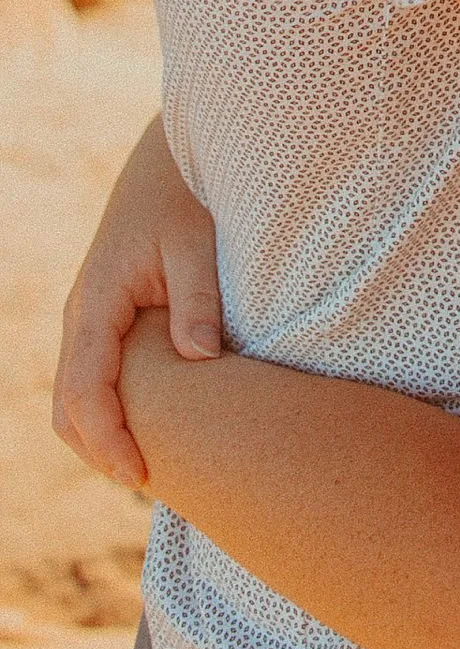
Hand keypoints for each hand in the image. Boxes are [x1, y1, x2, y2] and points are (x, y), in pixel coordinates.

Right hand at [53, 115, 222, 488]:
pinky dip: (106, 414)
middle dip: (100, 450)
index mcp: (97, 300)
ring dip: (100, 437)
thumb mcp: (197, 244)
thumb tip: (201, 360)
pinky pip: (89, 381)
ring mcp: (86, 320)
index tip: (140, 475)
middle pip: (69, 408)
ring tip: (152, 467)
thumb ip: (198, 300)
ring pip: (73, 400)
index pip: (87, 391)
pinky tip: (150, 428)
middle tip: (152, 484)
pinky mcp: (101, 321)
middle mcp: (80, 315)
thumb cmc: (187, 200)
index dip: (109, 439)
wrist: (167, 164)